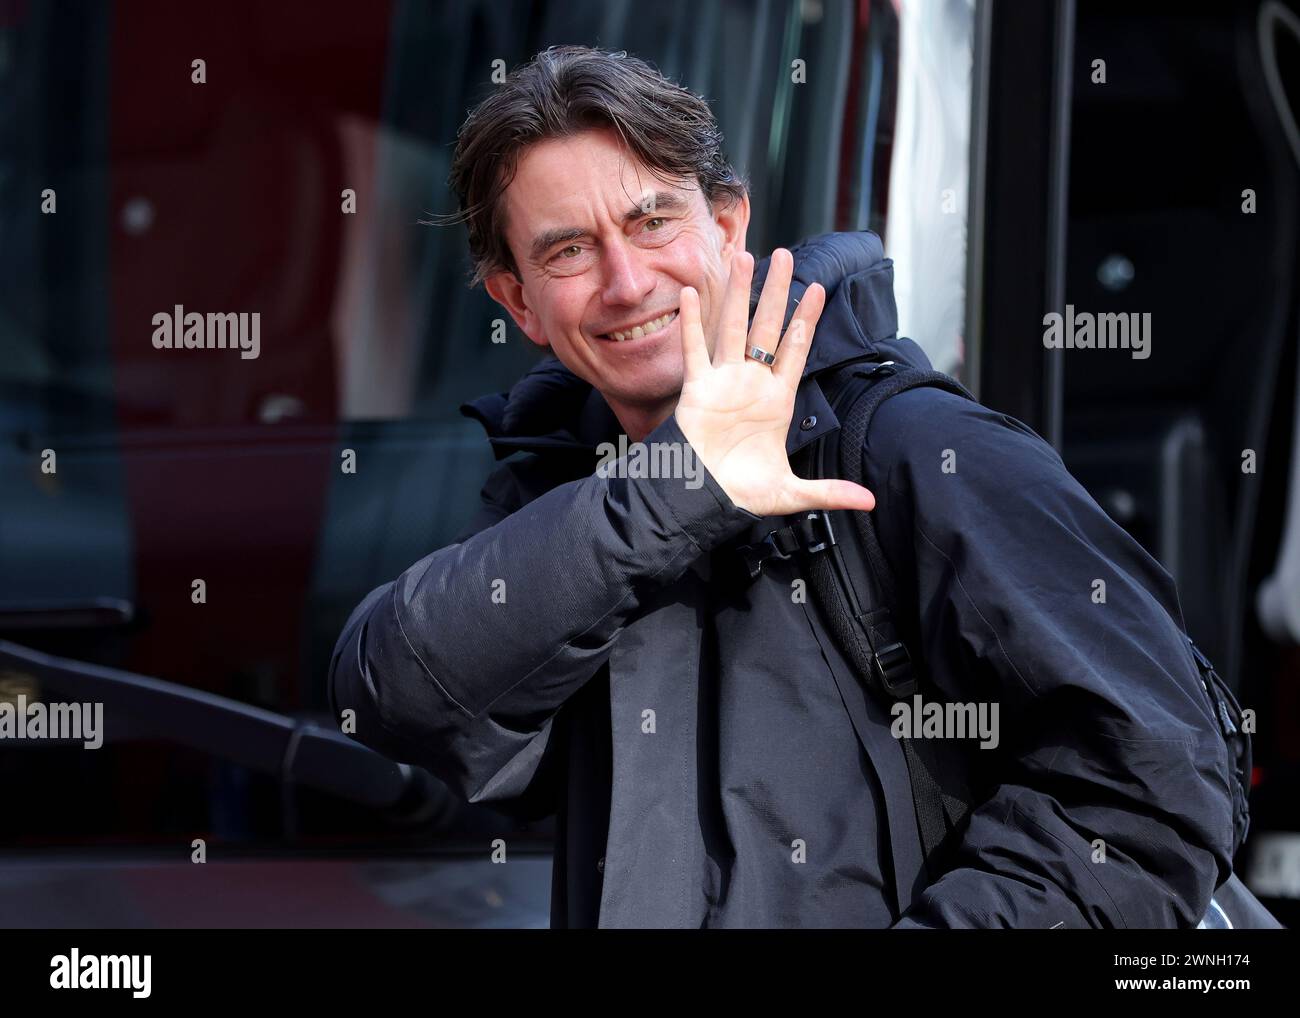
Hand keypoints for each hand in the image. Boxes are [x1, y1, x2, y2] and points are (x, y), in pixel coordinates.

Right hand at [674, 248, 875, 517]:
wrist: (703, 500)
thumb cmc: (743, 492)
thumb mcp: (792, 492)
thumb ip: (829, 491)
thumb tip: (870, 502)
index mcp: (777, 400)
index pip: (796, 350)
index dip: (806, 320)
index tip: (819, 290)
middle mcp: (751, 383)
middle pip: (767, 327)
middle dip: (777, 292)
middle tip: (786, 256)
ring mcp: (723, 382)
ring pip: (733, 327)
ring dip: (739, 293)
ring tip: (747, 257)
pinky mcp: (697, 390)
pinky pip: (695, 349)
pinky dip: (694, 322)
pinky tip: (694, 294)